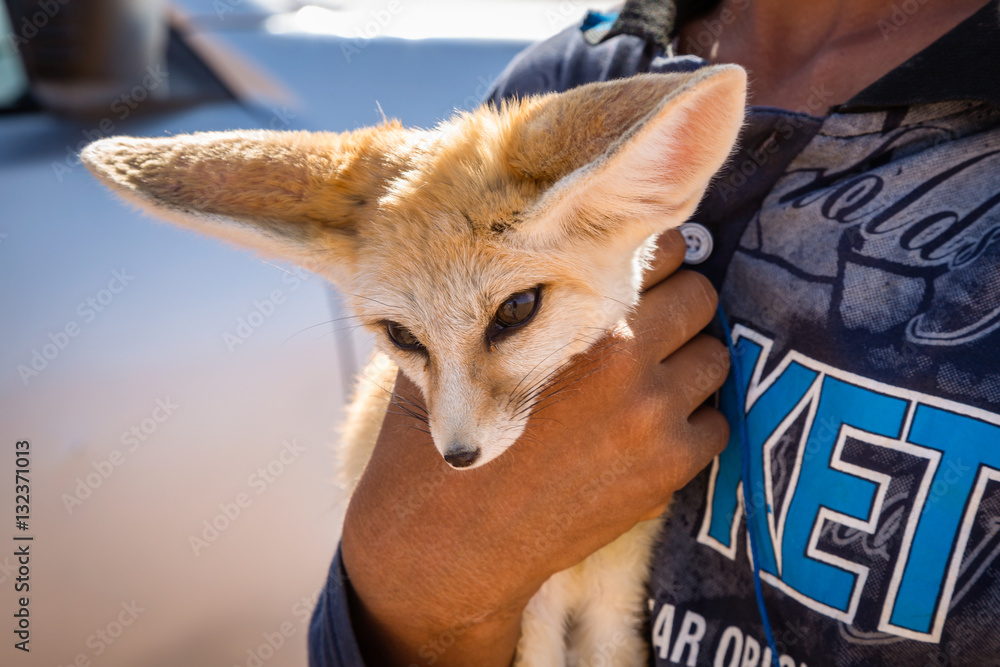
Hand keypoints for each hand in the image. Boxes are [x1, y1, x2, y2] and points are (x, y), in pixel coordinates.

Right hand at [340, 229, 729, 666]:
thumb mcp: (466, 352)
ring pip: (715, 356)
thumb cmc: (445, 437)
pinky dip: (691, 421)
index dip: (651, 257)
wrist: (449, 540)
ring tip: (647, 377)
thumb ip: (519, 304)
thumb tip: (547, 260)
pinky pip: (716, 421)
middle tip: (649, 323)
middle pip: (702, 297)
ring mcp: (655, 417)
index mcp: (579, 319)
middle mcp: (629, 360)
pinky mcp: (668, 470)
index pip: (662, 250)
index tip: (639, 271)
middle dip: (678, 304)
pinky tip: (647, 429)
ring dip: (688, 361)